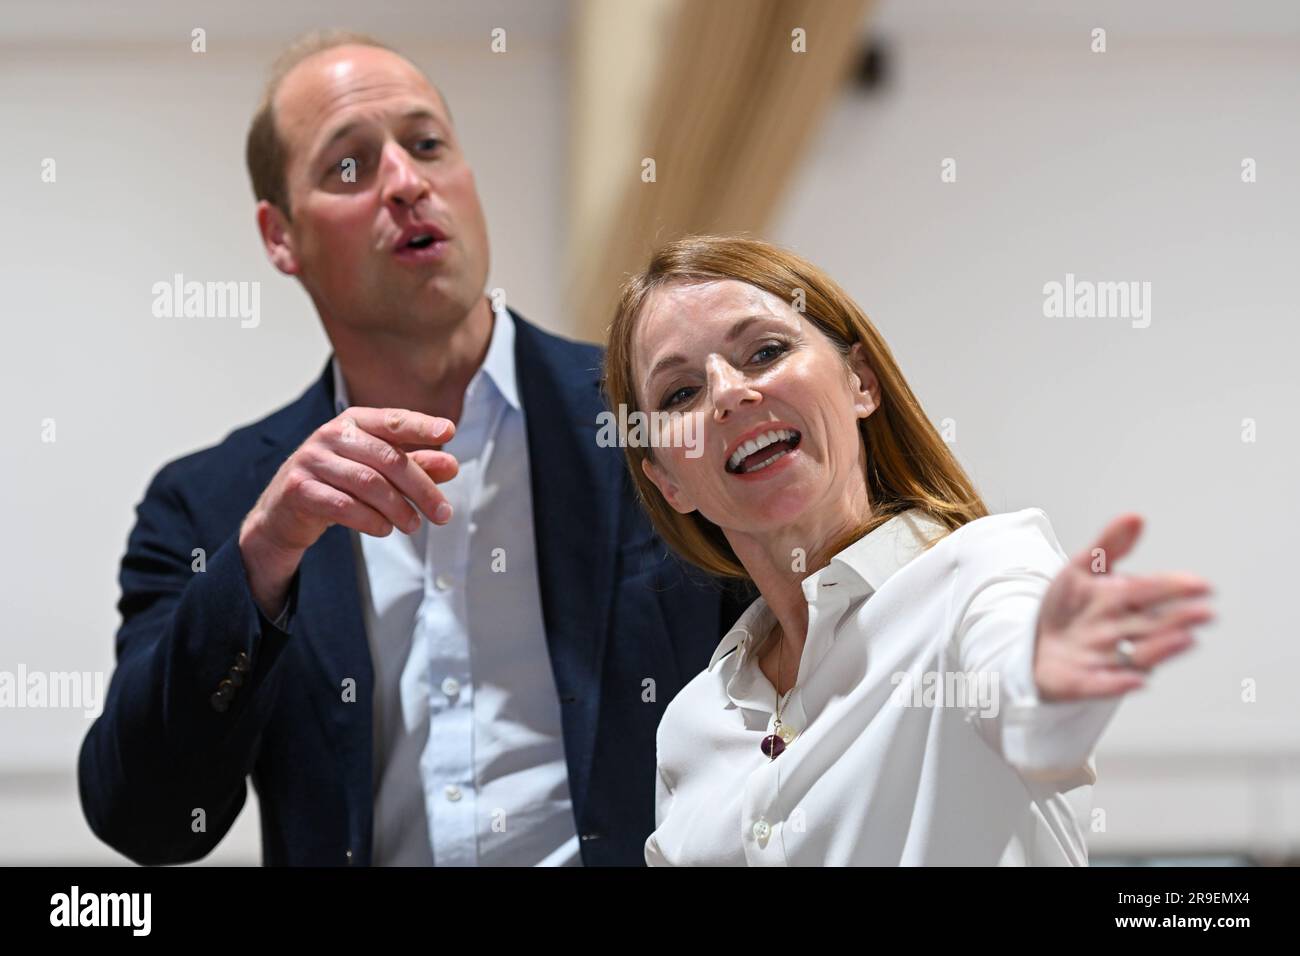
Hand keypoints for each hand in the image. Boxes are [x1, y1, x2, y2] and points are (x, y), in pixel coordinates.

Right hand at [239, 407, 458, 616]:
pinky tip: (385, 529)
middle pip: (387, 458)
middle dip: (421, 487)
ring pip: (368, 483)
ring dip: (398, 508)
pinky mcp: (299, 489)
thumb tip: (450, 465)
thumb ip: (413, 464)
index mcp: (353, 421)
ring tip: (414, 525)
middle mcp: (330, 435)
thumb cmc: (336, 484)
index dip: (421, 426)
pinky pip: (343, 505)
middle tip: (442, 513)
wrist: (283, 513)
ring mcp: (311, 460)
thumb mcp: (377, 471)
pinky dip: (370, 520)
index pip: (393, 420)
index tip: (449, 431)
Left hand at [1033, 513, 1213, 701]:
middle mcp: (1123, 631)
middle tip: (1205, 613)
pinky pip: (1104, 685)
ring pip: (1140, 655)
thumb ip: (1109, 545)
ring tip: (1185, 639)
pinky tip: (1136, 681)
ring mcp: (1108, 659)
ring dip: (1162, 648)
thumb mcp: (1082, 569)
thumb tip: (1135, 517)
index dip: (1174, 587)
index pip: (1151, 591)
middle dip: (1180, 619)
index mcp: (1124, 602)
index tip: (1200, 584)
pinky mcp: (1086, 683)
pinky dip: (1120, 683)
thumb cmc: (1067, 607)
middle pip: (1154, 624)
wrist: (1034, 643)